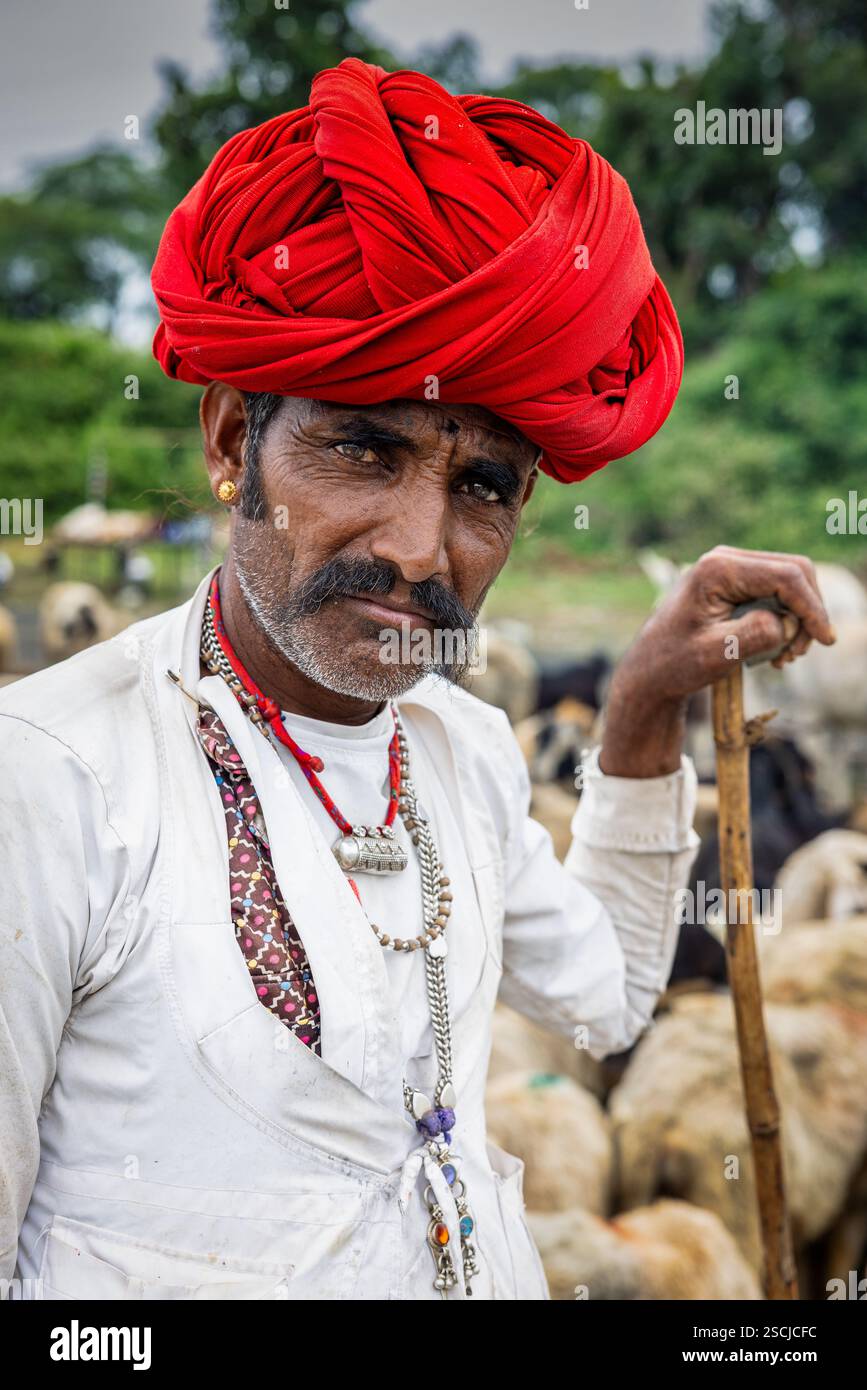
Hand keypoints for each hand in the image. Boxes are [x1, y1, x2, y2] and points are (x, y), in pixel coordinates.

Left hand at [599, 546, 836, 777]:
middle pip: (794, 572)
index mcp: (717, 569)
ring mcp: (731, 569)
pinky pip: (777, 594)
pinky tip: (775, 650)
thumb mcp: (714, 654)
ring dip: (797, 620)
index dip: (811, 607)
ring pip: (790, 583)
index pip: (785, 576)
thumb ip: (754, 634)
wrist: (649, 673)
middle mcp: (725, 559)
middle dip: (806, 612)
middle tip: (797, 654)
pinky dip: (785, 620)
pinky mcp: (735, 584)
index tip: (825, 640)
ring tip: (783, 658)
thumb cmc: (674, 664)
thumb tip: (786, 622)